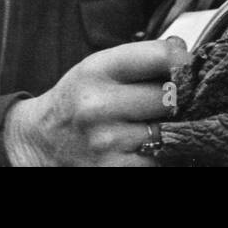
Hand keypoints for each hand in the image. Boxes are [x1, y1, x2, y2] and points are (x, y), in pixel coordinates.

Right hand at [4, 37, 186, 166]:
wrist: (40, 142)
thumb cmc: (78, 99)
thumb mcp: (99, 67)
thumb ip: (141, 60)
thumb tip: (186, 57)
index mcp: (98, 70)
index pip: (162, 56)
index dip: (183, 62)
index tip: (187, 68)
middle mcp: (98, 105)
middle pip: (171, 96)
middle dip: (179, 99)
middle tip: (175, 99)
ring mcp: (105, 142)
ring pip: (169, 131)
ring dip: (173, 129)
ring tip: (160, 123)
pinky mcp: (112, 170)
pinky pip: (158, 160)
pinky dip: (161, 154)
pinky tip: (149, 145)